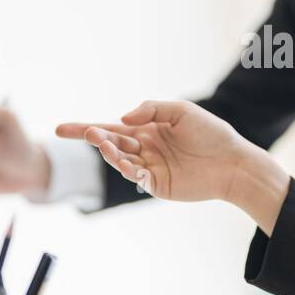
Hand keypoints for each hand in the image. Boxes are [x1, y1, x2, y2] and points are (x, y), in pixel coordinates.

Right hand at [55, 99, 289, 232]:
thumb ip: (151, 109)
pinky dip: (128, 170)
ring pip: (121, 160)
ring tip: (105, 145)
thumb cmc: (210, 132)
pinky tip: (128, 163)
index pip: (111, 127)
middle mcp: (145, 148)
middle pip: (111, 144)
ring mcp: (150, 167)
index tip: (60, 129)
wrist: (234, 161)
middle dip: (97, 139)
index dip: (85, 129)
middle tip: (90, 135)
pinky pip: (136, 176)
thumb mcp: (180, 111)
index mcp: (148, 129)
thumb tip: (122, 119)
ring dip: (111, 154)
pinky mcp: (158, 185)